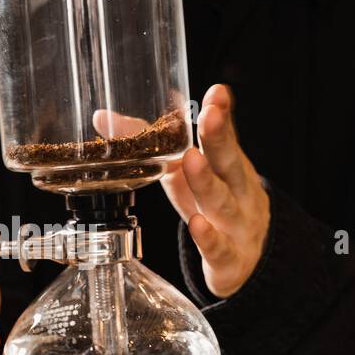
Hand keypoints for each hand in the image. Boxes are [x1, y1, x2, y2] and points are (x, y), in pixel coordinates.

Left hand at [161, 84, 269, 298]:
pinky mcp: (229, 260)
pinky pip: (219, 248)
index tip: (216, 93)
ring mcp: (236, 226)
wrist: (249, 258)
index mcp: (226, 167)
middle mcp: (236, 192)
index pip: (224, 137)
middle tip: (207, 116)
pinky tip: (198, 225)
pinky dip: (208, 237)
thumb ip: (152, 145)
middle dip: (218, 139)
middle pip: (229, 163)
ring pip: (223, 203)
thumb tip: (104, 118)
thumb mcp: (184, 173)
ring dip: (207, 182)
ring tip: (193, 160)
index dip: (221, 115)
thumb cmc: (211, 204)